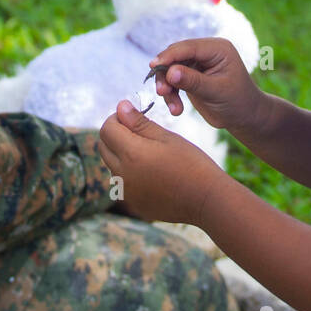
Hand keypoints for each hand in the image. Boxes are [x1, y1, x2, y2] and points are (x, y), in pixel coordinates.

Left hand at [99, 100, 225, 225]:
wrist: (207, 200)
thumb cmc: (191, 163)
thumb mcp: (166, 137)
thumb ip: (139, 122)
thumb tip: (121, 106)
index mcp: (131, 153)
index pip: (107, 129)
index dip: (116, 118)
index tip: (131, 117)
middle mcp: (123, 175)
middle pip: (103, 147)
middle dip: (115, 135)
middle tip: (137, 132)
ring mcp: (127, 192)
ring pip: (112, 165)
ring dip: (122, 155)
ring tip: (149, 154)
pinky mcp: (134, 204)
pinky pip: (123, 183)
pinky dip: (130, 174)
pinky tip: (153, 173)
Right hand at [148, 37, 269, 137]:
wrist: (244, 117)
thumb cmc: (238, 102)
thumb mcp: (217, 92)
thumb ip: (193, 81)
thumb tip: (170, 72)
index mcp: (217, 49)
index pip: (188, 47)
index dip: (169, 56)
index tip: (153, 66)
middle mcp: (206, 52)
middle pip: (176, 56)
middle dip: (166, 74)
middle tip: (161, 92)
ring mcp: (197, 63)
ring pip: (171, 69)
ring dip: (168, 88)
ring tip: (174, 108)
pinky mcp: (190, 75)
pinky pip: (173, 81)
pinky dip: (171, 95)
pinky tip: (176, 110)